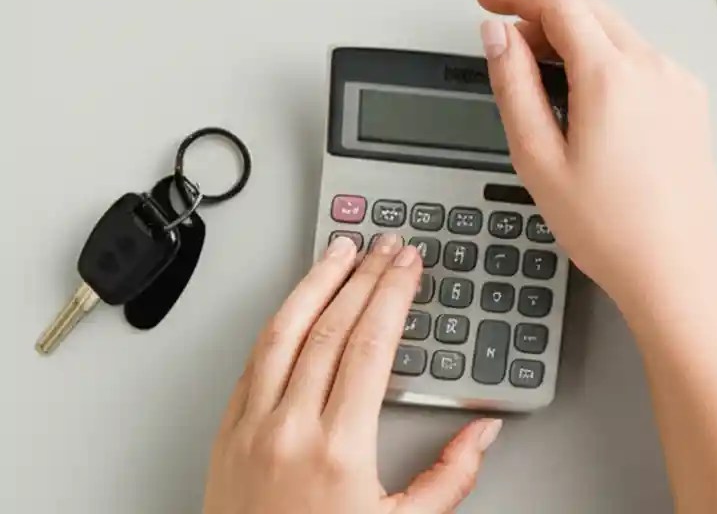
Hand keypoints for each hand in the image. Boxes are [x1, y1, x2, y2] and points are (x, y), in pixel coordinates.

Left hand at [203, 235, 501, 513]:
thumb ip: (450, 479)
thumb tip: (482, 434)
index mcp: (338, 448)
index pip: (371, 345)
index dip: (392, 295)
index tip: (408, 266)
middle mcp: (289, 428)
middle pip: (330, 328)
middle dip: (363, 277)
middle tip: (386, 247)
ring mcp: (250, 428)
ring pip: (282, 333)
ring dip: (314, 284)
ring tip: (337, 252)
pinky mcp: (225, 436)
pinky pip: (252, 361)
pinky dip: (278, 322)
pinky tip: (295, 305)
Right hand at [476, 0, 716, 305]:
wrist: (674, 269)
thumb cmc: (611, 229)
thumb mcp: (538, 157)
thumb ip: (513, 85)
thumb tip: (498, 37)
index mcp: (612, 76)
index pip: (559, 3)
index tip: (489, 0)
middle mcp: (652, 69)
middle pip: (591, 10)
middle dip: (543, 14)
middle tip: (508, 43)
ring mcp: (677, 84)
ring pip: (618, 33)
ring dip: (577, 38)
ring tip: (544, 78)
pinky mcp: (690, 103)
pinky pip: (643, 60)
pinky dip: (609, 61)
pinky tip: (589, 99)